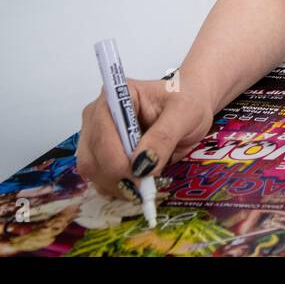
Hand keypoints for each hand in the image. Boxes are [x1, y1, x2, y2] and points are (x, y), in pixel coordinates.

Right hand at [75, 78, 213, 199]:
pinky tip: (138, 184)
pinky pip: (99, 178)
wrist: (192, 106)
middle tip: (145, 187)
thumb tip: (142, 165)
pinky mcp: (101, 154)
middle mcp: (98, 115)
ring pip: (92, 171)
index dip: (117, 162)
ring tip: (145, 185)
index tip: (141, 177)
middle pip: (92, 157)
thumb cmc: (188, 102)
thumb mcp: (184, 114)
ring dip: (117, 185)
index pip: (103, 135)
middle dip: (117, 177)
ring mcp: (96, 135)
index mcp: (116, 96)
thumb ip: (163, 137)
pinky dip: (117, 187)